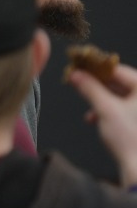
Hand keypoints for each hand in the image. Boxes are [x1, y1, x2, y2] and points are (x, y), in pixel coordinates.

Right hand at [67, 61, 136, 188]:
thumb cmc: (131, 139)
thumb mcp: (105, 109)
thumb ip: (89, 88)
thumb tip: (76, 74)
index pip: (118, 70)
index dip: (96, 69)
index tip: (79, 69)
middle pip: (121, 84)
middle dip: (98, 88)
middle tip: (79, 86)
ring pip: (122, 98)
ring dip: (103, 102)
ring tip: (89, 111)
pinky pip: (127, 110)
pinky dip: (111, 112)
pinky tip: (98, 119)